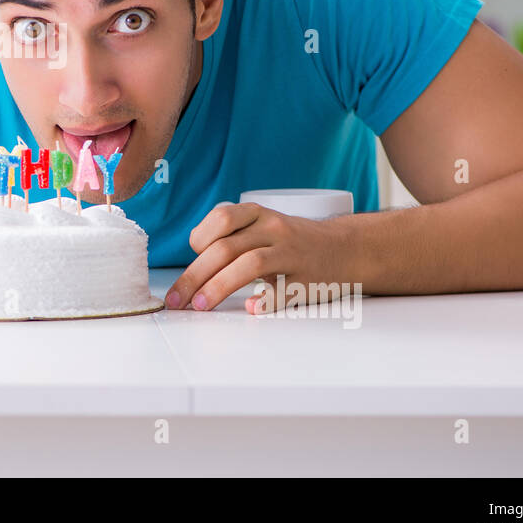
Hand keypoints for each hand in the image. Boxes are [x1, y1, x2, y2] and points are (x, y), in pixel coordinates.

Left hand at [165, 202, 360, 313]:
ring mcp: (292, 254)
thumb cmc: (292, 241)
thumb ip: (230, 238)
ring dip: (218, 287)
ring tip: (200, 306)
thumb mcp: (262, 226)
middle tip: (176, 300)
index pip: (220, 220)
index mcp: (258, 214)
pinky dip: (264, 301)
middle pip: (226, 248)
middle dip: (194, 276)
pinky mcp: (307, 281)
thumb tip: (193, 270)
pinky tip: (250, 308)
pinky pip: (283, 291)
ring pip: (249, 265)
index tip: (192, 260)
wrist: (346, 249)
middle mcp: (274, 230)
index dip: (199, 242)